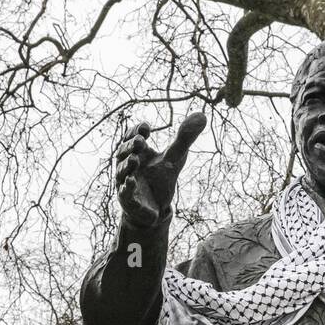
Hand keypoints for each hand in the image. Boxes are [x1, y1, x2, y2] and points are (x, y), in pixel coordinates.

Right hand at [116, 111, 206, 228]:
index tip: (146, 128)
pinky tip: (132, 181)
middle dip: (131, 146)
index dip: (136, 131)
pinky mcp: (129, 201)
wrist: (156, 209)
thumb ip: (185, 138)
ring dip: (128, 164)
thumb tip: (202, 115)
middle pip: (123, 152)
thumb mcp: (175, 158)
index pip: (131, 136)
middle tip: (141, 141)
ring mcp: (126, 183)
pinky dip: (127, 187)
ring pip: (122, 171)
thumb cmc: (161, 179)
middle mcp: (127, 165)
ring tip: (136, 159)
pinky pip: (124, 193)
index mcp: (137, 152)